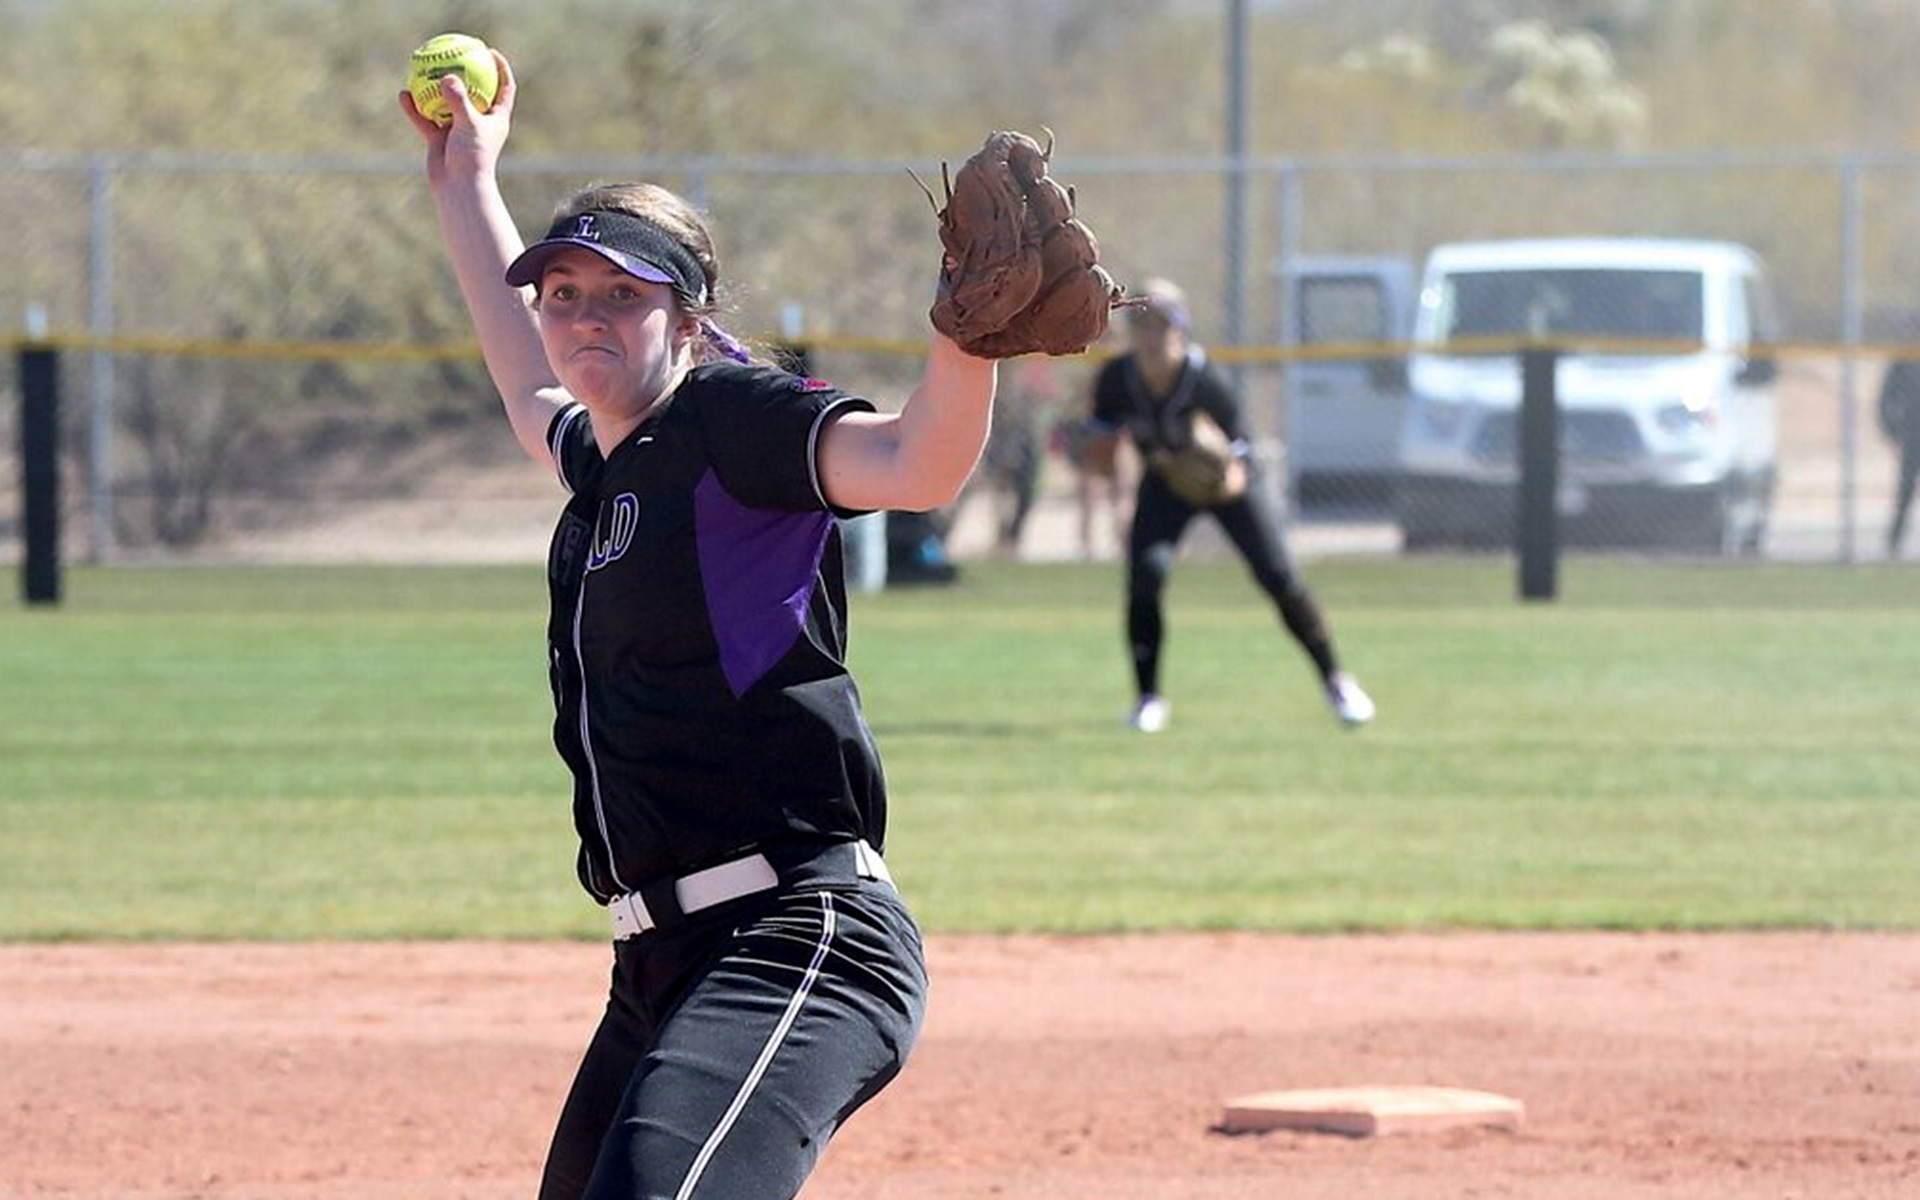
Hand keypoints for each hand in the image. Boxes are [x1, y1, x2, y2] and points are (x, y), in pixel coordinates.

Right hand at [397, 49, 515, 189]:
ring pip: (444, 103)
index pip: (504, 88)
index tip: (489, 51)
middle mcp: (477, 122)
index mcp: (495, 118)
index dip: (500, 68)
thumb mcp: (468, 126)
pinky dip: (415, 108)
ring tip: (422, 69)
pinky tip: (403, 94)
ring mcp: (457, 130)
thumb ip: (458, 100)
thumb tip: (447, 77)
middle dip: (464, 71)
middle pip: (473, 91)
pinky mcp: (439, 140)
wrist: (458, 189)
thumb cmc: (471, 158)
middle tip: (453, 52)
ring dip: (433, 88)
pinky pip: (425, 119)